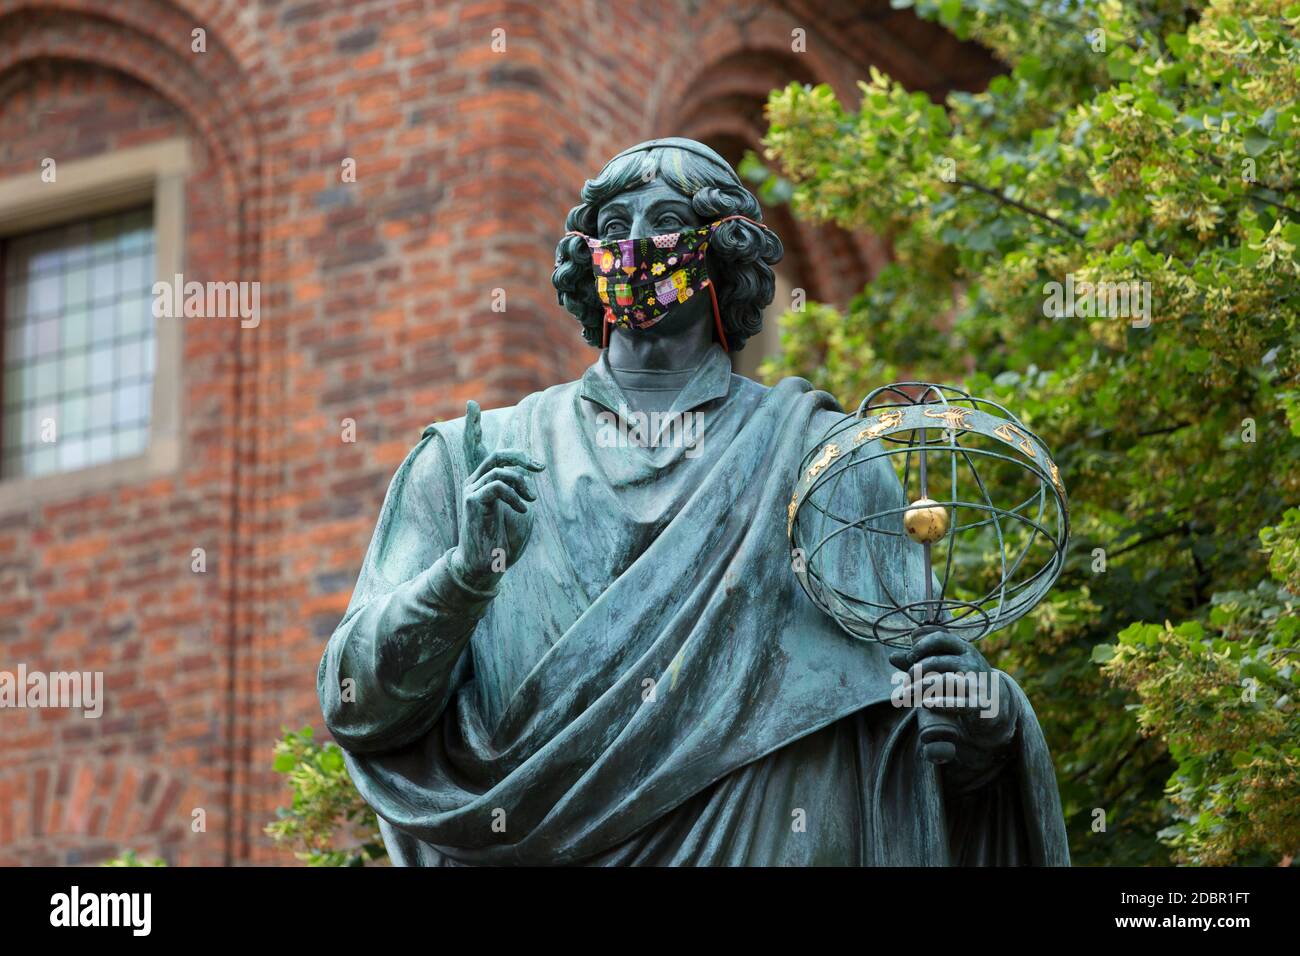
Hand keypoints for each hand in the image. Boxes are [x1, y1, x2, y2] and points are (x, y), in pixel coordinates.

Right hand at [448, 400, 544, 590]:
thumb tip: (526, 471)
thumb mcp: (519, 507)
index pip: (475, 448)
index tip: (470, 404)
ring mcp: (470, 491)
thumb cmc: (504, 540)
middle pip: (497, 454)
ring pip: (500, 469)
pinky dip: (514, 495)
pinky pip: (497, 486)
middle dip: (520, 456)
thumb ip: (519, 485)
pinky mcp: (472, 502)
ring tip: (531, 500)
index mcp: (483, 482)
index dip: (473, 427)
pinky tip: (523, 509)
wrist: (488, 565)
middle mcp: (473, 482)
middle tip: (540, 466)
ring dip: (522, 483)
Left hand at [888, 628, 1014, 756]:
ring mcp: (976, 683)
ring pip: (943, 681)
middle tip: (906, 681)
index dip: (921, 645)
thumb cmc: (962, 679)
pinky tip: (926, 704)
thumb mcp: (946, 665)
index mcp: (964, 648)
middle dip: (914, 672)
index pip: (940, 637)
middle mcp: (971, 662)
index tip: (910, 656)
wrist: (994, 703)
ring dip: (919, 688)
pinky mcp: (978, 704)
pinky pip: (958, 704)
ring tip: (907, 694)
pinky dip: (940, 703)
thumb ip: (920, 661)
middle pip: (935, 662)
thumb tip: (891, 657)